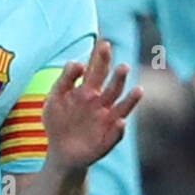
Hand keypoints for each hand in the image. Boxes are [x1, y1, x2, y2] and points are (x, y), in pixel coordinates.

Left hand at [43, 40, 141, 171]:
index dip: (100, 58)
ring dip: (130, 100)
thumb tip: (79, 62)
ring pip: (121, 109)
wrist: (59, 150)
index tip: (105, 43)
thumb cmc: (58, 120)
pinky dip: (118, 129)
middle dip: (118, 77)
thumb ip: (65, 79)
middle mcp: (101, 104)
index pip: (96, 71)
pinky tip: (121, 122)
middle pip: (112, 87)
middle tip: (123, 65)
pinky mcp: (106, 141)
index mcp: (87, 91)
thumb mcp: (55, 96)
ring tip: (138, 90)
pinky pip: (115, 135)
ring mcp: (105, 122)